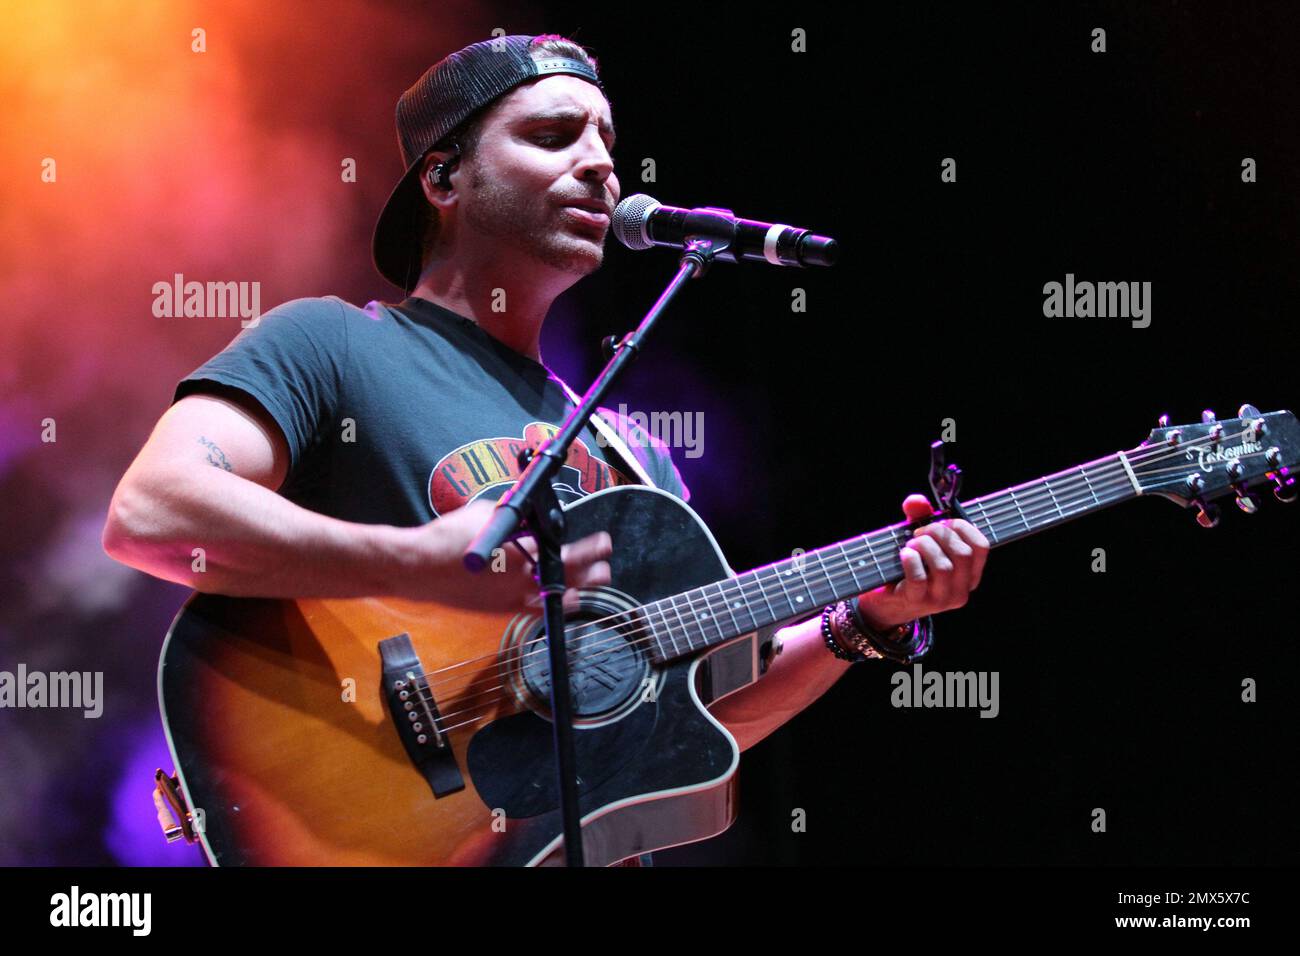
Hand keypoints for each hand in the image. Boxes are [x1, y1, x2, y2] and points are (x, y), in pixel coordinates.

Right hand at [394, 499, 612, 612]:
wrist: (418, 568)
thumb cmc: (447, 537)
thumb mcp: (487, 514)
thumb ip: (515, 518)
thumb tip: (530, 519)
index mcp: (520, 553)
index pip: (565, 552)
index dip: (589, 549)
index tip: (603, 542)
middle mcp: (519, 580)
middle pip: (566, 577)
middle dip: (591, 570)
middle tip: (604, 563)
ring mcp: (509, 599)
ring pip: (553, 597)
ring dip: (575, 589)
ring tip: (592, 582)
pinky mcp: (498, 610)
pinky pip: (532, 607)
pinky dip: (549, 601)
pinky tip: (558, 596)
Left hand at [856, 494, 988, 629]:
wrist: (887, 602)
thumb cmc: (909, 568)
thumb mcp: (920, 540)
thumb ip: (921, 517)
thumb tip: (916, 501)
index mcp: (969, 574)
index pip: (981, 546)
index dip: (962, 527)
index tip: (944, 522)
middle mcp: (960, 589)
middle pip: (963, 554)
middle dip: (939, 534)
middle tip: (920, 532)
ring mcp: (940, 599)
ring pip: (943, 567)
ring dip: (924, 547)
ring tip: (911, 545)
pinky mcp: (917, 601)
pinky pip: (919, 578)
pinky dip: (910, 560)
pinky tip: (904, 555)